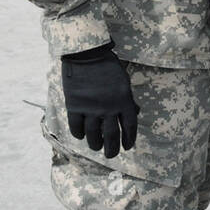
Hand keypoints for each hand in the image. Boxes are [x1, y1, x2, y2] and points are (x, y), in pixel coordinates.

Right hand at [61, 43, 138, 158]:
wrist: (87, 55)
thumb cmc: (109, 67)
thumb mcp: (124, 82)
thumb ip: (128, 100)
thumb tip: (134, 114)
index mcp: (124, 101)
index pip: (129, 127)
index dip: (129, 139)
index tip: (127, 147)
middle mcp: (109, 108)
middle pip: (112, 135)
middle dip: (112, 149)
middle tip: (110, 155)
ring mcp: (91, 108)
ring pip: (93, 134)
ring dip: (95, 144)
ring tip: (96, 147)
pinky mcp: (75, 106)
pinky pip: (76, 126)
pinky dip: (79, 134)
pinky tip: (81, 136)